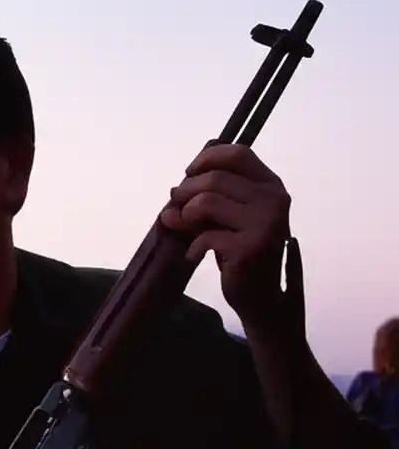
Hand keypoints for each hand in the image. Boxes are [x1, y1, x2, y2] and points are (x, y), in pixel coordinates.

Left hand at [158, 142, 291, 326]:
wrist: (261, 295)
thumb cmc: (241, 249)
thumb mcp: (228, 216)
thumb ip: (209, 196)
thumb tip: (174, 190)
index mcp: (271, 185)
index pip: (237, 153)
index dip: (206, 159)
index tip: (188, 174)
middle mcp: (274, 200)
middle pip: (214, 178)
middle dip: (185, 192)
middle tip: (176, 209)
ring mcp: (265, 223)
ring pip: (206, 202)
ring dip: (185, 216)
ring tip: (185, 229)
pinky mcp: (251, 248)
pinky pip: (205, 235)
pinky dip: (192, 246)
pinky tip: (195, 254)